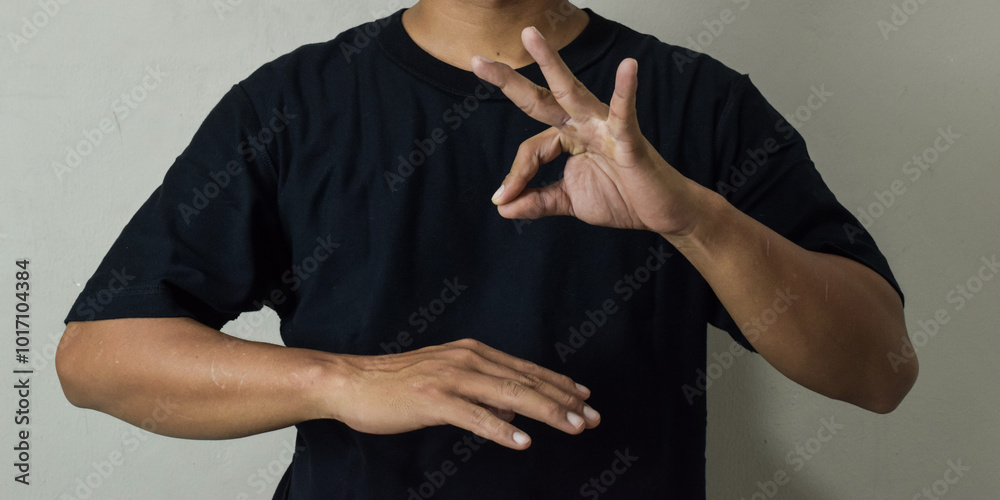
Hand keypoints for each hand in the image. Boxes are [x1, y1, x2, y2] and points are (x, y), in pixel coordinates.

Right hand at [333, 339, 600, 449]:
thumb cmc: (397, 385)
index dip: (558, 384)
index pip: (525, 369)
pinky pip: (475, 416)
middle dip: (563, 401)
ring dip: (546, 412)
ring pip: (509, 395)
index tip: (586, 398)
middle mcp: (467, 359)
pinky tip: (523, 440)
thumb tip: (513, 411)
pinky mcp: (433, 398)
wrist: (352, 382)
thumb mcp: (446, 381)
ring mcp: (450, 378)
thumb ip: (480, 392)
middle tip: (592, 418)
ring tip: (573, 427)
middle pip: (525, 381)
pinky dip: (502, 428)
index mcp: (472, 352)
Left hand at [471, 27, 710, 237]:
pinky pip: (625, 113)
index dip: (516, 173)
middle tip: (478, 61)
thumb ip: (537, 201)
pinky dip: (626, 90)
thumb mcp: (569, 201)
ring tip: (531, 37)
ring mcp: (605, 128)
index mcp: (568, 137)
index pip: (531, 148)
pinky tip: (628, 66)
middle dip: (509, 81)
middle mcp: (583, 125)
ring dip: (551, 64)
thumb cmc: (622, 198)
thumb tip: (503, 207)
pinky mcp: (630, 139)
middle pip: (540, 100)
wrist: (660, 213)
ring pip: (573, 92)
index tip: (504, 198)